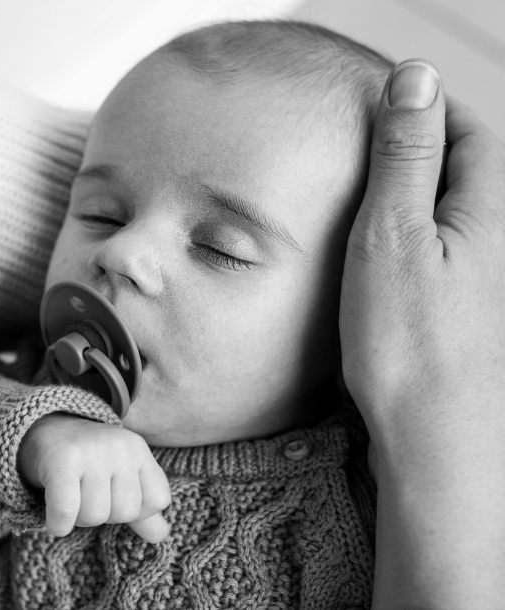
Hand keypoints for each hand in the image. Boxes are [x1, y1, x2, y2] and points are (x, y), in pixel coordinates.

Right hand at [18, 413, 170, 542]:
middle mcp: (118, 446)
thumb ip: (142, 507)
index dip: (136, 510)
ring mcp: (91, 451)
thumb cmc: (85, 461)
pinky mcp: (61, 460)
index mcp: (137, 449)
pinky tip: (54, 521)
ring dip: (77, 519)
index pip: (158, 500)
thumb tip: (161, 535)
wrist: (39, 429)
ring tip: (68, 498)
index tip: (112, 495)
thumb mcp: (119, 476)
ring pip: (95, 516)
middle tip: (84, 494)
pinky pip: (67, 510)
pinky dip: (59, 524)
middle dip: (102, 514)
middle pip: (125, 512)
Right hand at [341, 59, 504, 607]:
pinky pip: (442, 256)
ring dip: (411, 202)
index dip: (424, 110)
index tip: (373, 109)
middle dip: (417, 154)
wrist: (437, 445)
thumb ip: (406, 155)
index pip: (471, 131)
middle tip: (357, 157)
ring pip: (453, 216)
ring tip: (362, 208)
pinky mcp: (466, 315)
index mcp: (492, 212)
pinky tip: (376, 267)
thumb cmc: (412, 347)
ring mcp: (485, 282)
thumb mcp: (394, 233)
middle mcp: (499, 243)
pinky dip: (409, 244)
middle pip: (466, 172)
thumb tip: (415, 77)